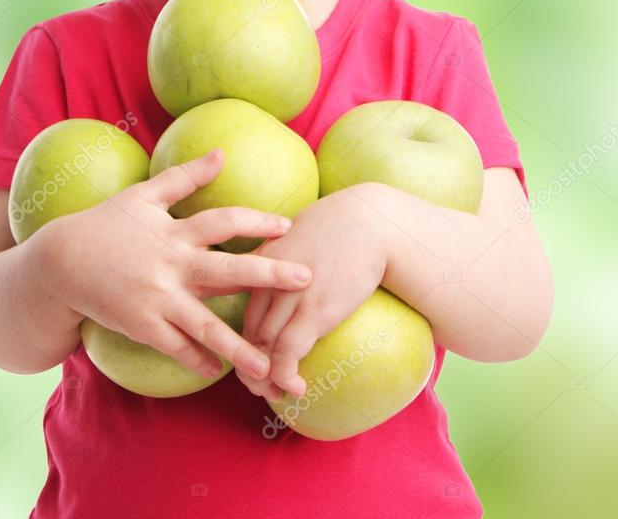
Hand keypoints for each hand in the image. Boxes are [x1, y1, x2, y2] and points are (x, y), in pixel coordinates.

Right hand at [42, 149, 313, 382]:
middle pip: (226, 272)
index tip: (287, 226)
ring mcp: (156, 299)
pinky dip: (196, 359)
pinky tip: (218, 371)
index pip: (222, 222)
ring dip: (238, 345)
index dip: (255, 222)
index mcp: (174, 231)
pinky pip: (175, 346)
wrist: (60, 263)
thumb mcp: (144, 195)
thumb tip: (221, 153)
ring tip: (267, 365)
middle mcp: (171, 265)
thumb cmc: (105, 224)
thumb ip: (185, 177)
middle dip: (267, 275)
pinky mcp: (141, 325)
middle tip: (305, 280)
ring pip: (204, 324)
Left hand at [236, 186, 387, 400]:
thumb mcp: (300, 232)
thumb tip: (284, 273)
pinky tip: (295, 387)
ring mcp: (291, 296)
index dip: (246, 340)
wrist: (372, 221)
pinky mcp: (315, 311)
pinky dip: (284, 376)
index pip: (245, 310)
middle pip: (249, 333)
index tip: (257, 360)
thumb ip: (284, 254)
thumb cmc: (342, 224)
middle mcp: (269, 279)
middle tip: (262, 387)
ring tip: (275, 395)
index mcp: (263, 260)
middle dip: (251, 367)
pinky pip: (288, 353)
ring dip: (265, 379)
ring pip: (263, 348)